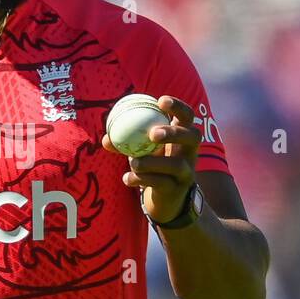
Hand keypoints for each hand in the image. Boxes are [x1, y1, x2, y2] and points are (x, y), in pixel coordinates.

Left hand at [101, 94, 199, 223]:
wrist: (165, 196)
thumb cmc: (153, 164)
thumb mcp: (142, 149)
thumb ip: (126, 142)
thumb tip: (106, 138)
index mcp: (182, 135)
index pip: (187, 116)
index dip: (178, 107)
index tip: (161, 101)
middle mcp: (190, 152)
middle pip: (193, 137)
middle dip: (174, 133)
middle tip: (153, 134)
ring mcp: (187, 172)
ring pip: (176, 165)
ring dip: (152, 162)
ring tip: (133, 162)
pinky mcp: (178, 189)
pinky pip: (162, 183)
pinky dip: (142, 180)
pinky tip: (127, 178)